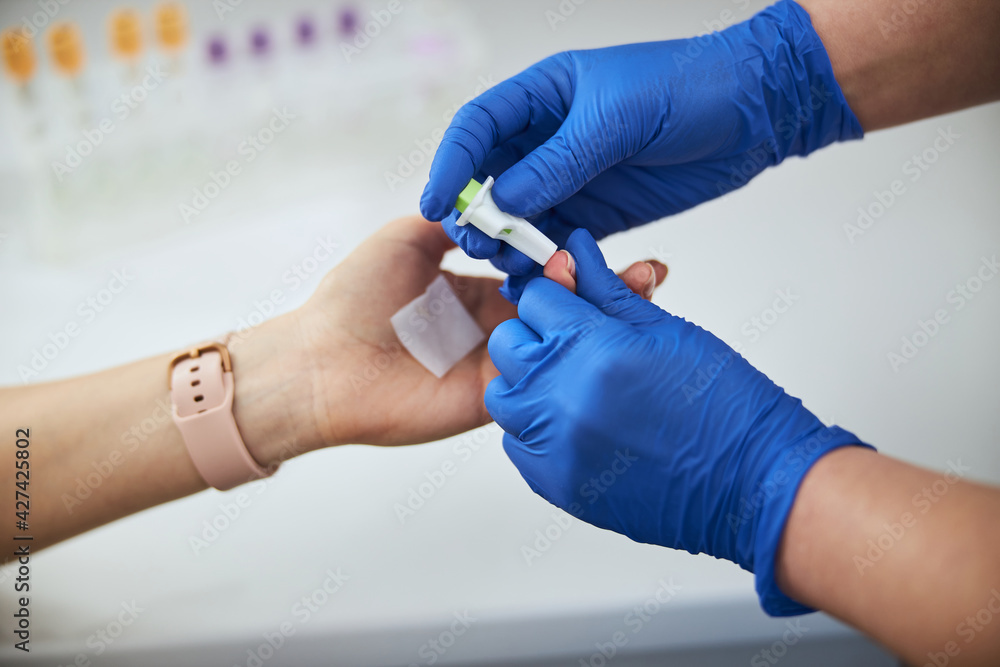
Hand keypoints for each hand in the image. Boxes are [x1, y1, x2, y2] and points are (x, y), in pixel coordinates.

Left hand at [233, 216, 666, 461]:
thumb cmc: (353, 298)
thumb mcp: (406, 238)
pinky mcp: (493, 400)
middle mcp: (493, 328)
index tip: (605, 241)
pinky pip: (542, 378)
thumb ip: (452, 221)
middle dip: (604, 289)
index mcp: (477, 291)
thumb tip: (490, 200)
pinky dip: (573, 356)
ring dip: (599, 319)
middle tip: (646, 271)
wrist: (322, 362)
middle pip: (561, 309)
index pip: (539, 273)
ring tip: (636, 289)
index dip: (574, 257)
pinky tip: (600, 329)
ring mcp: (497, 365)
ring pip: (561, 343)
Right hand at [420, 0, 861, 296]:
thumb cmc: (688, 88)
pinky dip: (547, 262)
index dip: (451, 164)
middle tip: (478, 245)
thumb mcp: (618, 117)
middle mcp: (548, 139)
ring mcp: (572, 178)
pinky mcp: (598, 213)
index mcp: (544, 97)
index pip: (478, 128)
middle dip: (478, 214)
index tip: (438, 204)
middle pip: (490, 179)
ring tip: (512, 266)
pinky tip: (542, 278)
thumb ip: (560, 161)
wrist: (753, 113)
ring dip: (511, 244)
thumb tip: (505, 201)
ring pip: (521, 218)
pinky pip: (559, 242)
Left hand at [485, 229, 868, 615]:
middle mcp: (563, 398)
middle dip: (539, 334)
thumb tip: (574, 252)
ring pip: (504, 395)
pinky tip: (575, 422)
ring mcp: (556, 446)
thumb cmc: (726, 407)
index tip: (576, 302)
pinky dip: (536, 430)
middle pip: (510, 343)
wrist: (753, 483)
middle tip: (579, 342)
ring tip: (573, 383)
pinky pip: (516, 444)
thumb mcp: (666, 330)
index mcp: (594, 348)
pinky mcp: (556, 484)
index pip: (537, 298)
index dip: (559, 294)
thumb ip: (607, 290)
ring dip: (530, 382)